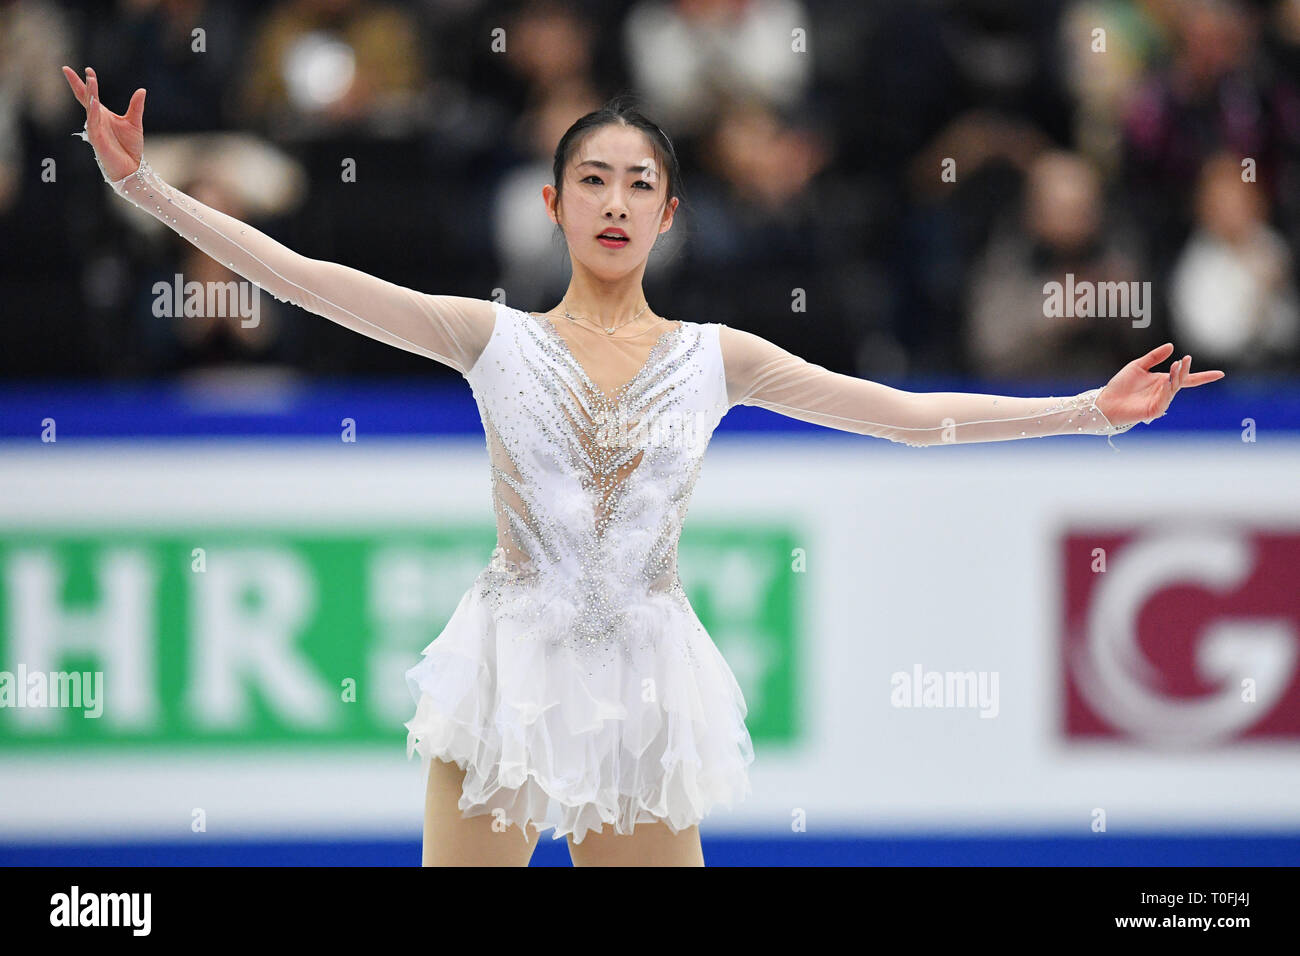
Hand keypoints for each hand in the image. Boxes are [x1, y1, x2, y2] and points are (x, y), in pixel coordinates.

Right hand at [62, 66, 144, 181]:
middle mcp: (96, 120)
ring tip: (90, 80)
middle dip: (80, 84)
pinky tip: (94, 102)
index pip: (90, 96)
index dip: (87, 83)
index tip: (88, 70)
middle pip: (85, 99)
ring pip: (89, 108)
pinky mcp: (97, 139)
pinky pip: (93, 123)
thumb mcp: (135, 122)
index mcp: (102, 115)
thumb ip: (136, 106)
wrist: (132, 168)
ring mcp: (95, 129)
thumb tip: (141, 90)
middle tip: (71, 69)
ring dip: (89, 94)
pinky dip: (93, 112)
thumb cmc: (130, 148)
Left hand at [1096, 343, 1224, 427]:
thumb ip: (1154, 357)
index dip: (1203, 376)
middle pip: (1181, 380)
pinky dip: (1167, 390)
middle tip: (1185, 359)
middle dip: (1185, 370)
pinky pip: (1165, 399)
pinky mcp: (1154, 411)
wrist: (1106, 401)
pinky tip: (1165, 381)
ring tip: (1175, 365)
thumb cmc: (1120, 385)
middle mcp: (1164, 392)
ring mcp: (1160, 402)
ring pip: (1174, 388)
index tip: (1220, 374)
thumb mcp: (1138, 366)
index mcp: (1163, 381)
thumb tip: (1171, 346)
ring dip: (1176, 377)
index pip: (1187, 378)